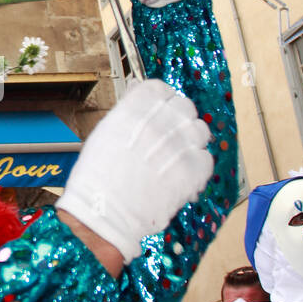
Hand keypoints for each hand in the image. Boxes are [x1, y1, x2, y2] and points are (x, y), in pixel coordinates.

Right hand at [56, 79, 213, 263]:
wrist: (103, 213)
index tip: (158, 111)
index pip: (160, 89)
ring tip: (176, 157)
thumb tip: (138, 91)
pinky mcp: (193, 171)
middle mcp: (161, 122)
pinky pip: (206, 159)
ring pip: (200, 131)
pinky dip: (196, 166)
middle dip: (177, 120)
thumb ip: (127, 110)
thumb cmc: (96, 177)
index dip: (160, 100)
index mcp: (136, 109)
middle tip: (168, 136)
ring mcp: (180, 146)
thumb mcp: (104, 132)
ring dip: (190, 141)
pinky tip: (181, 174)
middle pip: (184, 107)